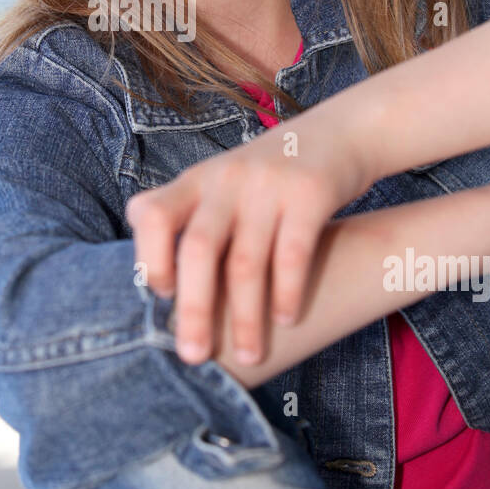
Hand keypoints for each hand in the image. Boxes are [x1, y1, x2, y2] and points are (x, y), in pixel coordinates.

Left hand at [125, 111, 372, 366]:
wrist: (340, 131)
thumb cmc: (269, 178)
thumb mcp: (221, 185)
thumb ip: (191, 222)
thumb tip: (158, 292)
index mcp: (195, 180)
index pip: (150, 215)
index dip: (149, 259)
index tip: (161, 299)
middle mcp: (225, 179)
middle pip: (197, 249)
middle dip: (194, 309)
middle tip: (194, 357)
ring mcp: (267, 184)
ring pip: (246, 261)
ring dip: (246, 317)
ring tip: (249, 355)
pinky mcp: (309, 193)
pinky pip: (292, 253)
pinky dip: (286, 292)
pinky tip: (287, 320)